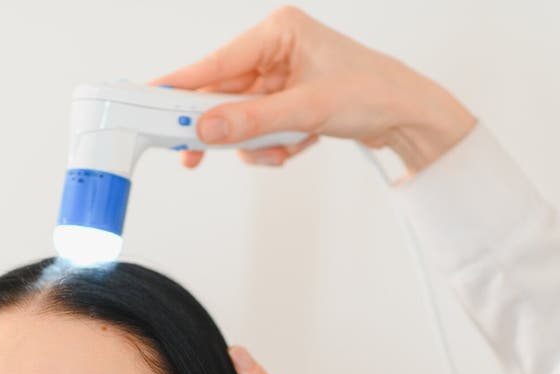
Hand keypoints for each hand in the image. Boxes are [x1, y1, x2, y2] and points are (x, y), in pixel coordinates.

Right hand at [150, 6, 475, 175]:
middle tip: (192, 154)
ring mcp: (282, 78)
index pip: (216, 63)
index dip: (181, 87)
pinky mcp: (290, 102)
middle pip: (224, 95)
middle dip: (220, 129)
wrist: (409, 116)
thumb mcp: (306, 110)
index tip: (149, 101)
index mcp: (277, 33)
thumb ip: (251, 121)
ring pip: (242, 119)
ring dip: (255, 143)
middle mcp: (276, 51)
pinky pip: (261, 130)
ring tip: (279, 151)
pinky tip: (295, 147)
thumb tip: (206, 130)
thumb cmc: (372, 93)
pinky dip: (273, 146)